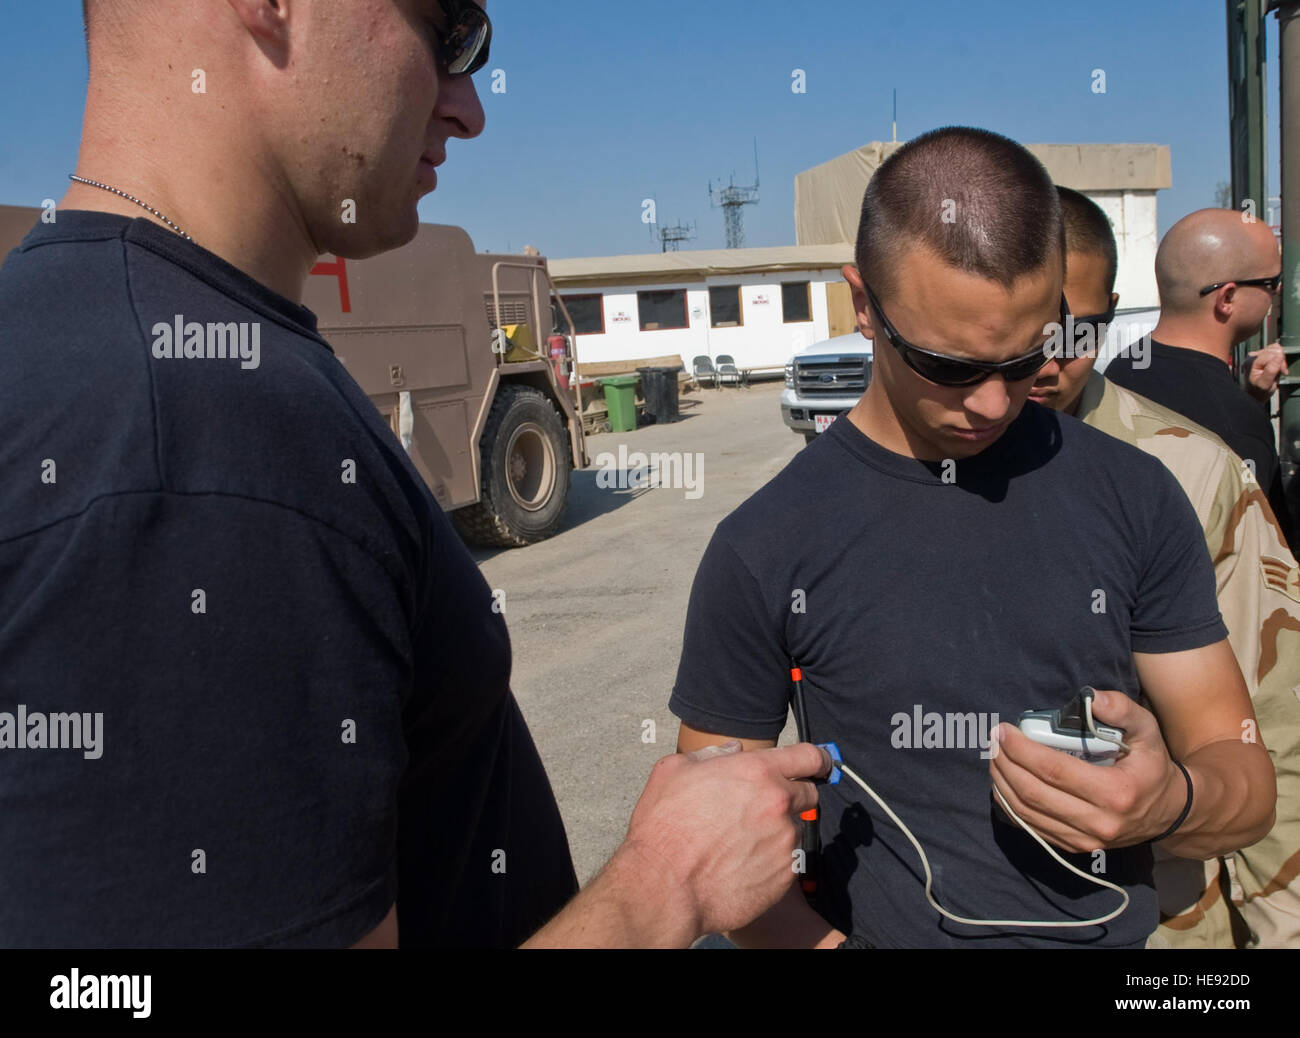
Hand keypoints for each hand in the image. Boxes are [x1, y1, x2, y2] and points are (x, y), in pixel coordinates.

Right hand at [620, 741, 827, 937]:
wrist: (664, 887)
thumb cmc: (663, 827)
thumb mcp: (674, 771)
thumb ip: (711, 754)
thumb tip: (734, 751)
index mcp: (757, 772)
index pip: (809, 757)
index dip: (817, 759)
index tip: (820, 764)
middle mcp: (778, 804)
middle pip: (808, 794)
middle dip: (791, 797)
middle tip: (760, 809)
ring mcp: (785, 843)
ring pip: (792, 831)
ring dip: (774, 833)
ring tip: (736, 845)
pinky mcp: (785, 877)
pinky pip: (785, 863)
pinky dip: (768, 863)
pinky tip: (738, 867)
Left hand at [988, 690, 1183, 852]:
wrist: (1169, 811)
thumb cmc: (1152, 764)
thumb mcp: (1147, 730)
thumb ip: (1122, 709)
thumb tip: (1092, 697)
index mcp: (1116, 793)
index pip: (1054, 771)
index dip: (1022, 750)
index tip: (1003, 731)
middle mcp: (1098, 823)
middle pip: (1034, 793)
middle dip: (1005, 764)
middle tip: (993, 741)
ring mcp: (1085, 840)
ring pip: (1027, 813)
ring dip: (1002, 783)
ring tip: (994, 757)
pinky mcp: (1075, 847)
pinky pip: (1032, 827)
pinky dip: (1010, 805)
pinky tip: (1003, 782)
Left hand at [1245, 342, 1285, 399]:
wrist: (1254, 395)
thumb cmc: (1257, 391)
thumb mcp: (1265, 384)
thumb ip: (1271, 370)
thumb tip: (1278, 357)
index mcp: (1251, 363)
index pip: (1271, 354)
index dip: (1280, 362)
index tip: (1282, 371)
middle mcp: (1253, 357)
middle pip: (1274, 350)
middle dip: (1280, 361)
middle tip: (1280, 371)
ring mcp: (1257, 356)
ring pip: (1275, 349)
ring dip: (1280, 359)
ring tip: (1278, 370)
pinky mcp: (1262, 357)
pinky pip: (1274, 351)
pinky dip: (1279, 358)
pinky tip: (1277, 366)